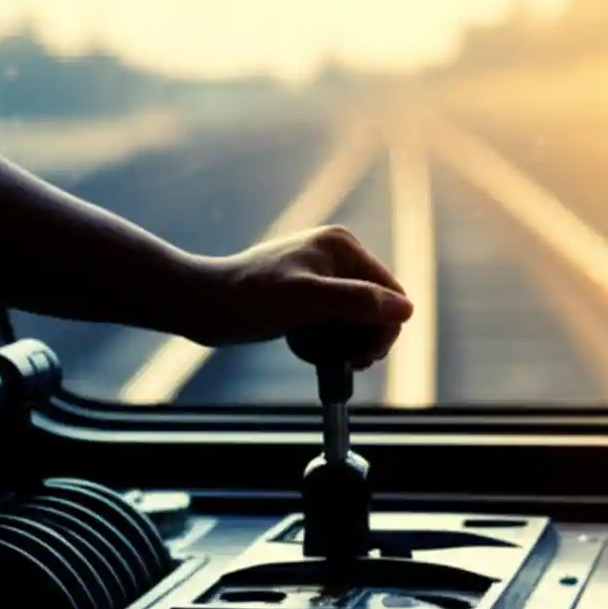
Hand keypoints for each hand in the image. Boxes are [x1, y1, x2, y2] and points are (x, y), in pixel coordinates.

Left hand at [192, 225, 412, 367]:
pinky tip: (299, 343)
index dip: (385, 328)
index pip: (390, 291)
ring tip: (310, 349)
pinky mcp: (304, 295)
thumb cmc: (250, 299)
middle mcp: (335, 255)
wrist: (201, 305)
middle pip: (374, 307)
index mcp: (341, 246)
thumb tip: (406, 309)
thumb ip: (359, 301)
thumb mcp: (308, 301)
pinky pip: (331, 324)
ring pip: (353, 321)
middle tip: (344, 362)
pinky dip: (321, 341)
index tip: (364, 358)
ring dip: (338, 343)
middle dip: (360, 338)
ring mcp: (319, 275)